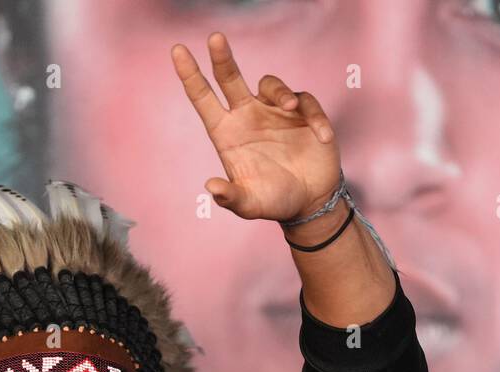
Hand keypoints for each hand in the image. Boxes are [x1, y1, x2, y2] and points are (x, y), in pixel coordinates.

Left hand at [170, 32, 341, 223]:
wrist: (309, 202)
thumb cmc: (274, 200)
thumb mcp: (249, 204)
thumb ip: (231, 198)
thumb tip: (211, 188)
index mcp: (227, 133)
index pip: (204, 99)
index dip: (191, 75)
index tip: (178, 51)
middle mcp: (248, 116)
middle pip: (230, 78)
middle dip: (221, 57)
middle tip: (214, 38)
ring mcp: (275, 112)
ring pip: (271, 85)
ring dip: (281, 92)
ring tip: (291, 107)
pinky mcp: (303, 114)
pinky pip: (306, 103)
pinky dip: (314, 116)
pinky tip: (321, 136)